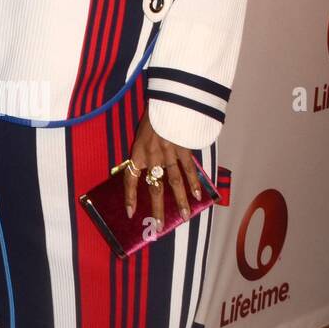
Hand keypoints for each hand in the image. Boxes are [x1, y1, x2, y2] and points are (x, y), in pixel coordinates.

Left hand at [124, 113, 202, 230]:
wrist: (168, 100)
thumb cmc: (153, 118)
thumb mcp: (141, 135)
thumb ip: (143, 153)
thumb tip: (142, 171)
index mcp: (138, 151)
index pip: (130, 178)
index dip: (130, 197)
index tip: (130, 213)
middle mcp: (152, 155)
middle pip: (154, 186)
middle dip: (157, 208)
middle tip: (159, 226)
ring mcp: (169, 153)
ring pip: (174, 182)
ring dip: (180, 201)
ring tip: (184, 216)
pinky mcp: (184, 149)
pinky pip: (189, 169)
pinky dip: (194, 183)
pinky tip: (198, 196)